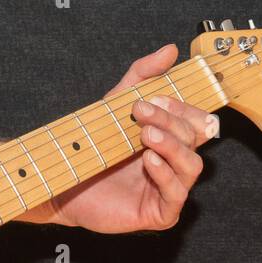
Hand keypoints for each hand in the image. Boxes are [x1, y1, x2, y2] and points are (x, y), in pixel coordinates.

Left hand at [38, 43, 217, 232]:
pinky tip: (148, 160)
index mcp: (172, 139)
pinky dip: (165, 174)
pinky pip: (176, 195)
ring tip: (145, 136)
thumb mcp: (117, 103)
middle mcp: (175, 163)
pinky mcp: (158, 212)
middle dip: (171, 122)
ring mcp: (169, 189)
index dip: (184, 108)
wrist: (63, 179)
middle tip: (141, 112)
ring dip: (172, 146)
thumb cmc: (93, 146)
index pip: (198, 121)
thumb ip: (143, 75)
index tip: (155, 97)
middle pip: (195, 139)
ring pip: (192, 166)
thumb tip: (171, 50)